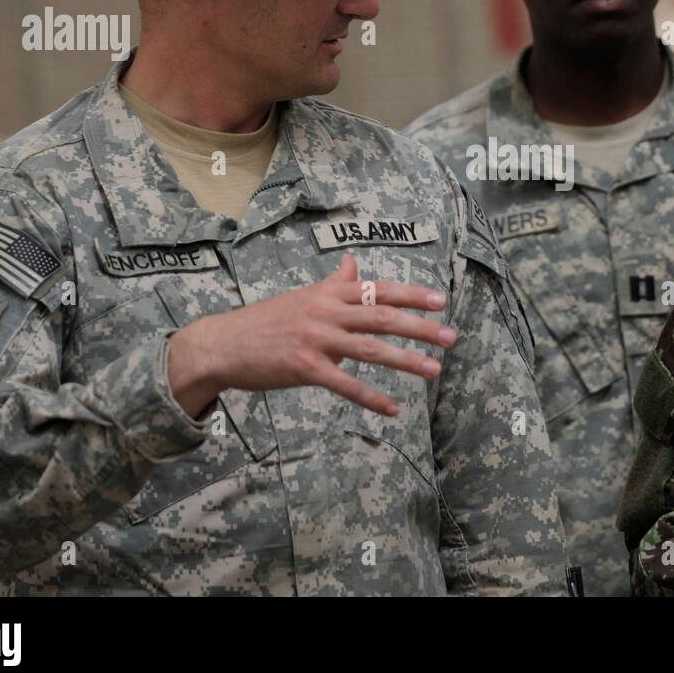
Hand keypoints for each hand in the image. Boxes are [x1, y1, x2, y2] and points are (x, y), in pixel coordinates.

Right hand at [169, 254, 452, 417]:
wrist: (223, 343)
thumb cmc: (266, 320)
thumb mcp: (303, 295)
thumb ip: (334, 283)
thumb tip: (353, 263)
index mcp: (329, 294)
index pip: (379, 290)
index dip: (412, 295)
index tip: (440, 301)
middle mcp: (326, 312)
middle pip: (382, 316)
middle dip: (420, 327)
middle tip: (450, 337)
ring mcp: (316, 339)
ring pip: (370, 349)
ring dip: (405, 360)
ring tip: (434, 370)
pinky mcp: (304, 367)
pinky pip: (345, 384)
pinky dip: (372, 397)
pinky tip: (393, 409)